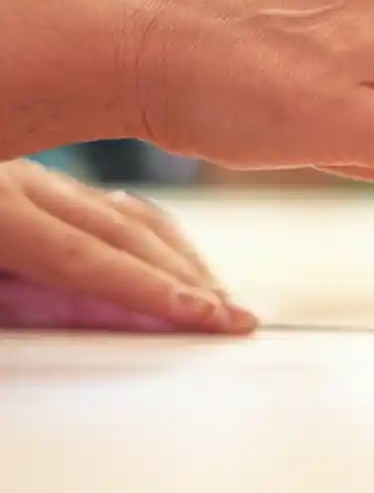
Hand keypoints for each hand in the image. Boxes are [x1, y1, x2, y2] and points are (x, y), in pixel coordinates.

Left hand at [0, 160, 253, 332]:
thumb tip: (88, 312)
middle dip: (187, 275)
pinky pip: (103, 201)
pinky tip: (164, 249)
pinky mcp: (23, 179)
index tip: (206, 315)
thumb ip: (13, 304)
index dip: (151, 288)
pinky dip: (146, 229)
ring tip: (214, 291)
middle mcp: (17, 184)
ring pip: (126, 211)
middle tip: (233, 315)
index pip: (86, 259)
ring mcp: (24, 176)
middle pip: (125, 229)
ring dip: (177, 253)